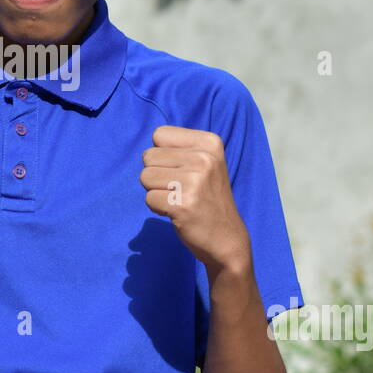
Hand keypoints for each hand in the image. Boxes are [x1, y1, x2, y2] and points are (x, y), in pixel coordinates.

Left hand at [140, 125, 251, 273]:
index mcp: (210, 142)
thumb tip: (148, 150)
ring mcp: (194, 181)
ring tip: (179, 199)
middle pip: (148, 156)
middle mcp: (204, 158)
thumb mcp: (205, 163)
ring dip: (156, 191)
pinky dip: (158, 208)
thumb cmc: (208, 198)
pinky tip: (177, 212)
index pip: (160, 134)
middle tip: (179, 188)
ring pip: (145, 177)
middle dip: (157, 174)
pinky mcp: (182, 204)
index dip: (162, 154)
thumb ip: (179, 149)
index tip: (181, 169)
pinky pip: (149, 198)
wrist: (227, 238)